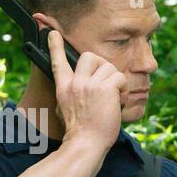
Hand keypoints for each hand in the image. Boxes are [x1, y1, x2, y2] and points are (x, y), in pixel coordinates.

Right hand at [49, 29, 126, 149]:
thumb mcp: (65, 110)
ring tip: (116, 97)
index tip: (52, 33)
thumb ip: (70, 96)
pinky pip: (119, 77)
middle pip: (89, 56)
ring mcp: (90, 85)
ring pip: (109, 66)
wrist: (85, 144)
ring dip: (116, 80)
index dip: (55, 46)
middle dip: (102, 65)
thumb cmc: (79, 132)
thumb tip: (75, 91)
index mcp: (64, 87)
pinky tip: (121, 100)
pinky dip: (124, 88)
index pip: (57, 61)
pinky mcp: (105, 89)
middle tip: (107, 82)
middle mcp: (76, 83)